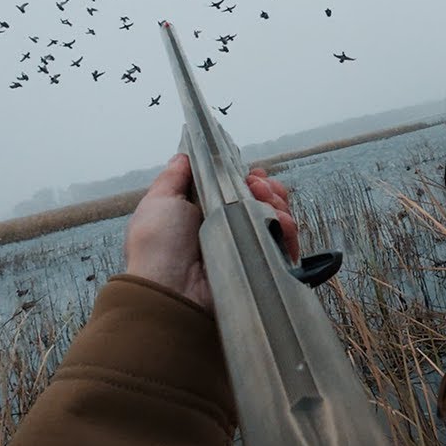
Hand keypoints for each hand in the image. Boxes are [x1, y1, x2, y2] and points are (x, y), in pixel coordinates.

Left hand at [123, 154, 299, 312]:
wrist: (169, 289)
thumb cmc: (158, 244)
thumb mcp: (159, 201)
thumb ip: (174, 177)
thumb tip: (183, 156)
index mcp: (201, 211)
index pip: (234, 188)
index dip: (247, 178)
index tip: (252, 174)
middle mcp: (224, 227)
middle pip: (260, 200)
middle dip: (267, 188)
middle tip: (259, 188)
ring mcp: (242, 246)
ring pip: (274, 218)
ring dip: (278, 205)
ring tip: (270, 205)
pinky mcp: (257, 265)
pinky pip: (282, 244)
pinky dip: (287, 231)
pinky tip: (281, 225)